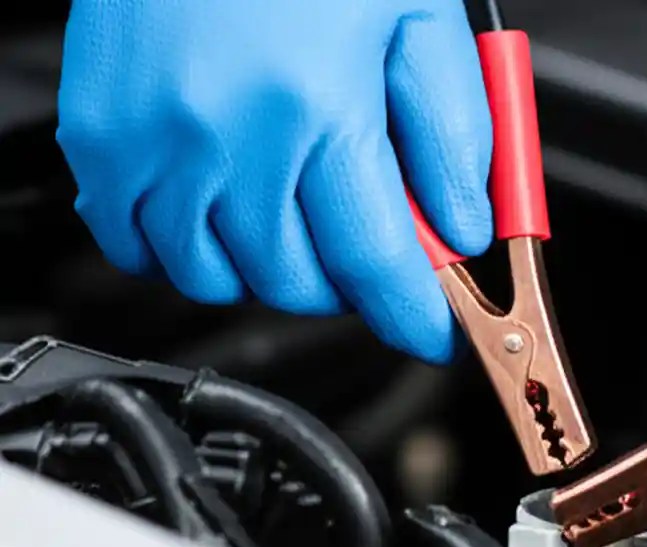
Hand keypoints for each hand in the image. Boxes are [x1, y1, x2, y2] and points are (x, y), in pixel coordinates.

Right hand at [58, 0, 490, 362]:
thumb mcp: (419, 22)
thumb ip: (452, 134)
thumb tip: (466, 231)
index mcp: (316, 106)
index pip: (376, 262)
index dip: (412, 315)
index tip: (431, 333)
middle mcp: (225, 136)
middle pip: (298, 283)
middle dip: (348, 280)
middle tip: (365, 233)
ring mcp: (150, 144)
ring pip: (218, 279)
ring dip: (270, 267)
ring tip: (293, 206)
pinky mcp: (98, 140)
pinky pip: (139, 249)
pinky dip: (188, 248)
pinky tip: (223, 202)